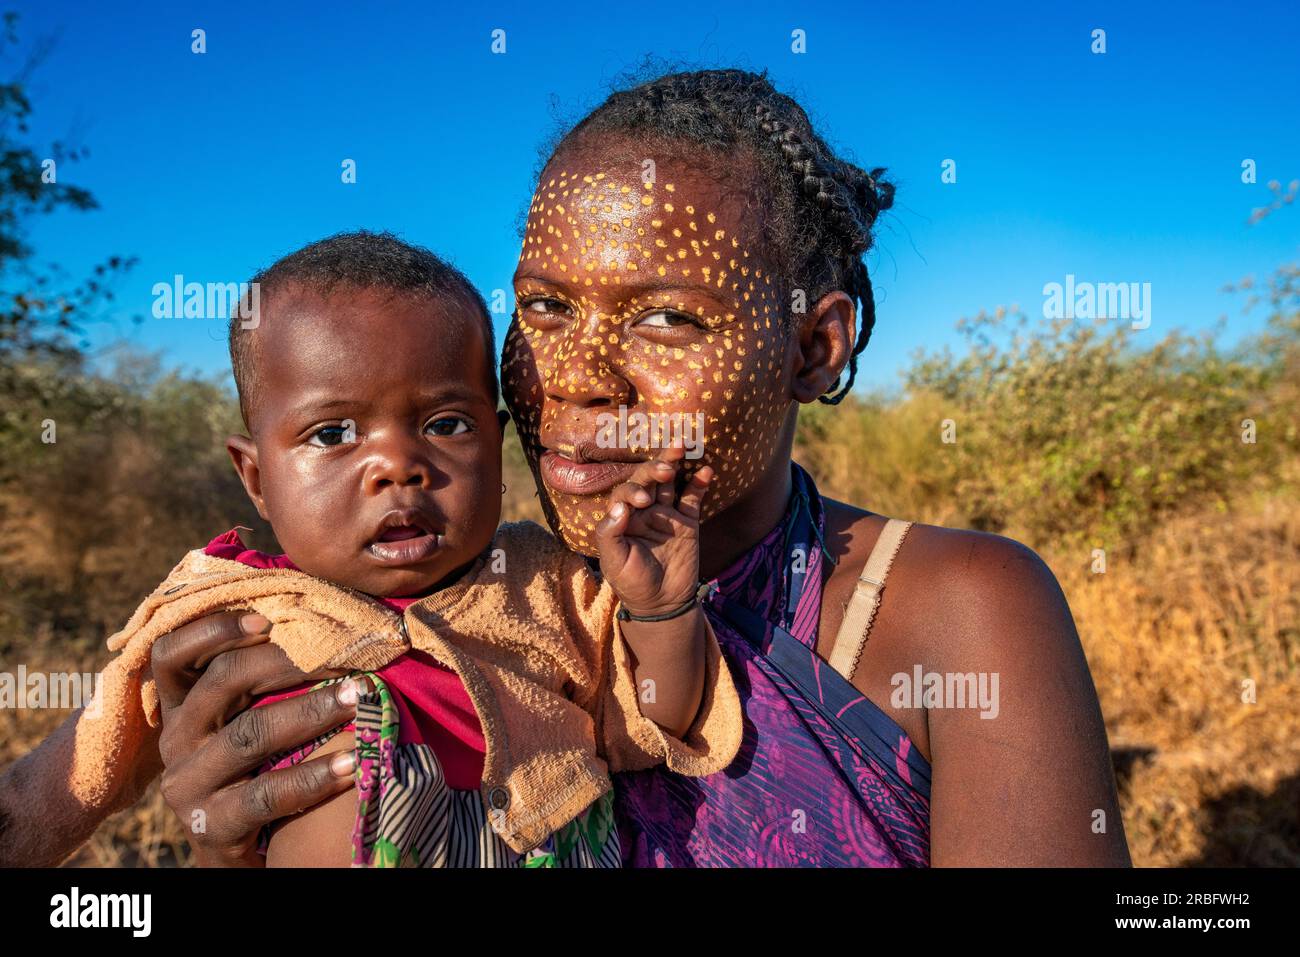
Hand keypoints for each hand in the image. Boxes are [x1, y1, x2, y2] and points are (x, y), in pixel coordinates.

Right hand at [150, 610, 357, 866]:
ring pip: (249, 734)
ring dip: (311, 711)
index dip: (213, 630)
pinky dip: (314, 777)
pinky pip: (265, 795)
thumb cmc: (257, 766)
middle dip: (289, 661)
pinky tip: (353, 763)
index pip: (173, 654)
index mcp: (180, 705)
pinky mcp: (210, 826)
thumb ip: (264, 678)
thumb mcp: (247, 718)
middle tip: (347, 653)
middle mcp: (176, 740)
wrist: (241, 850)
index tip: (267, 619)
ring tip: (360, 696)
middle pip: (223, 682)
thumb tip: (326, 619)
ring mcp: (188, 785)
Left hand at [595, 444, 712, 617]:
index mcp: (622, 517)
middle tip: (665, 469)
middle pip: (646, 479)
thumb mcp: (614, 562)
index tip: (643, 501)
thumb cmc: (632, 583)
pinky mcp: (687, 522)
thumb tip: (619, 507)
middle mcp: (643, 511)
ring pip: (670, 482)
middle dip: (654, 469)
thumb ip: (611, 533)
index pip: (624, 493)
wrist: (662, 604)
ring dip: (673, 463)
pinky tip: (706, 470)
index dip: (632, 491)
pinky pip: (693, 498)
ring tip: (680, 446)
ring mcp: (666, 514)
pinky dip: (699, 483)